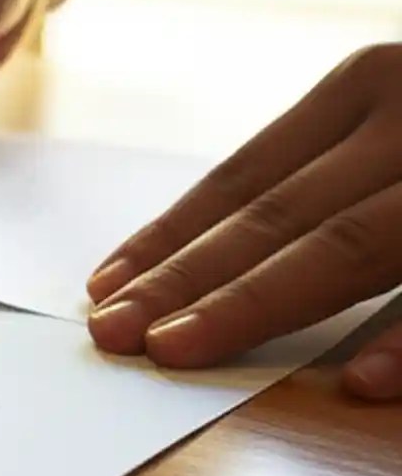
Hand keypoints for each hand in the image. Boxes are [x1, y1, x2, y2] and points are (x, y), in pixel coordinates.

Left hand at [86, 43, 401, 399]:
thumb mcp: (395, 120)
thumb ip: (329, 170)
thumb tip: (214, 252)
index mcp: (364, 91)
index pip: (243, 179)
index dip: (169, 238)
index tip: (102, 287)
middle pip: (275, 217)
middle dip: (181, 281)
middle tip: (108, 334)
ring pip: (344, 248)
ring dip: (251, 306)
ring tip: (173, 350)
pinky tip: (357, 384)